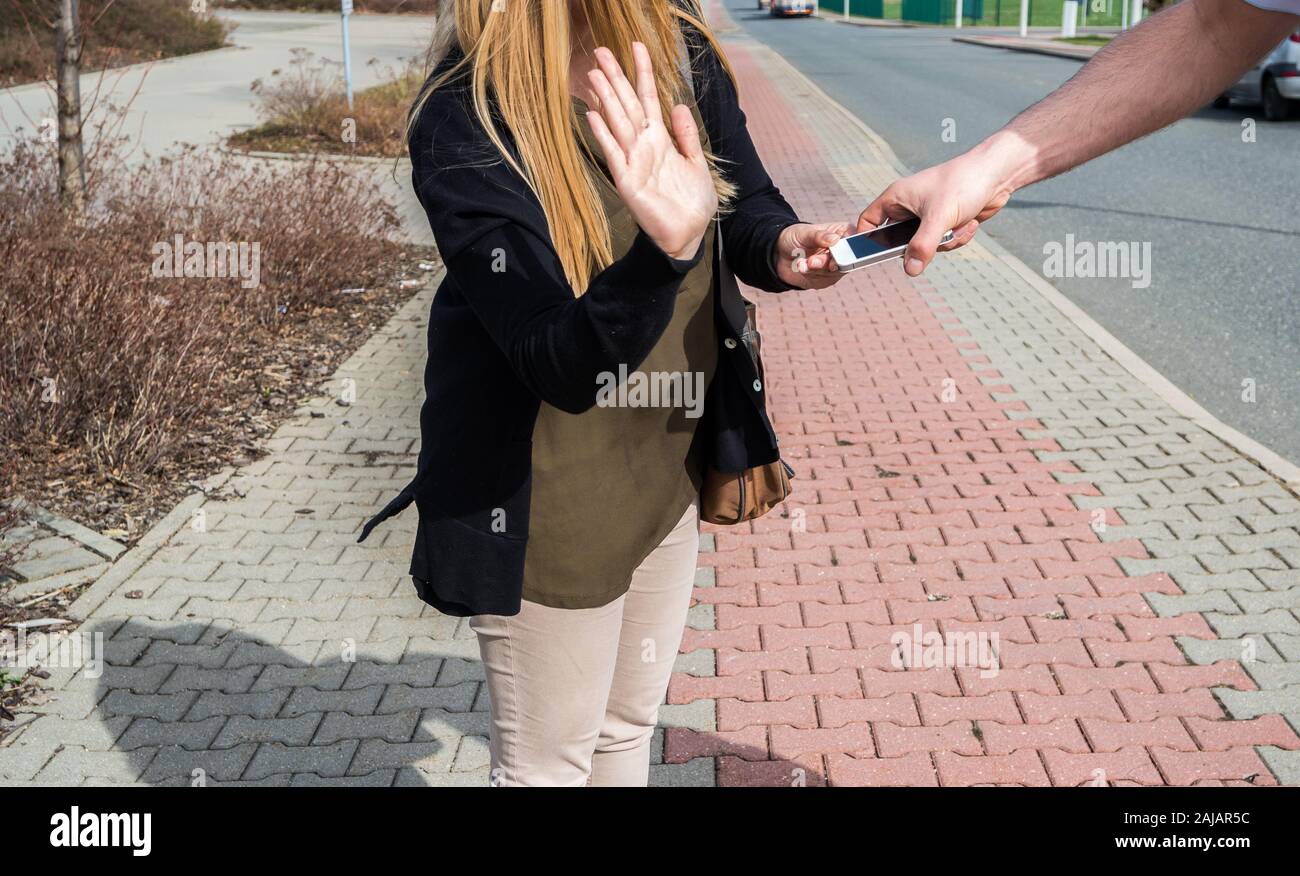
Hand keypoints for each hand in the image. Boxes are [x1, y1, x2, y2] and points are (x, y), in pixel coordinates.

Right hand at [584, 43, 716, 260]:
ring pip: (617, 122)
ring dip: (605, 98)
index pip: (649, 98)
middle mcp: (644, 145)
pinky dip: (603, 134)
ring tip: (594, 74)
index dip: (643, 73)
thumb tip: (679, 105)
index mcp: (661, 139)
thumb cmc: (691, 202)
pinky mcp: (626, 180)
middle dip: (616, 77)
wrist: (686, 234)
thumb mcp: (696, 162)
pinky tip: (593, 114)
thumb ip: (687, 135)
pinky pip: (613, 153)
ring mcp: (632, 161)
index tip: (637, 47)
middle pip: (627, 104)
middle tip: (601, 50)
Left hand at [774, 222, 849, 289]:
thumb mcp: (804, 233)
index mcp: (843, 233)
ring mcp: (837, 265)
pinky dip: (810, 274)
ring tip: (800, 263)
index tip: (835, 253)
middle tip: (812, 261)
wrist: (779, 255)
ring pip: (834, 272)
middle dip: (827, 262)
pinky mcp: (828, 279)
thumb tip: (834, 239)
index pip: (854, 241)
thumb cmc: (794, 237)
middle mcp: (844, 250)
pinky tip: (801, 266)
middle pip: (846, 260)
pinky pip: (823, 280)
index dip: (848, 249)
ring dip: (815, 268)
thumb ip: (819, 236)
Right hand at [856, 147, 1014, 276]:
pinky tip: (969, 223)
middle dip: (919, 246)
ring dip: (944, 242)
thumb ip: (922, 245)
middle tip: (933, 241)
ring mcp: (926, 217)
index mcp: (896, 198)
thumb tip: (910, 270)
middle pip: (898, 241)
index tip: (871, 256)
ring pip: (923, 247)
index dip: (864, 239)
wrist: (997, 174)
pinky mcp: (944, 224)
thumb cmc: (963, 183)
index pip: (867, 222)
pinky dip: (956, 238)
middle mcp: (908, 208)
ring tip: (959, 224)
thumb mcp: (939, 217)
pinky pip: (942, 244)